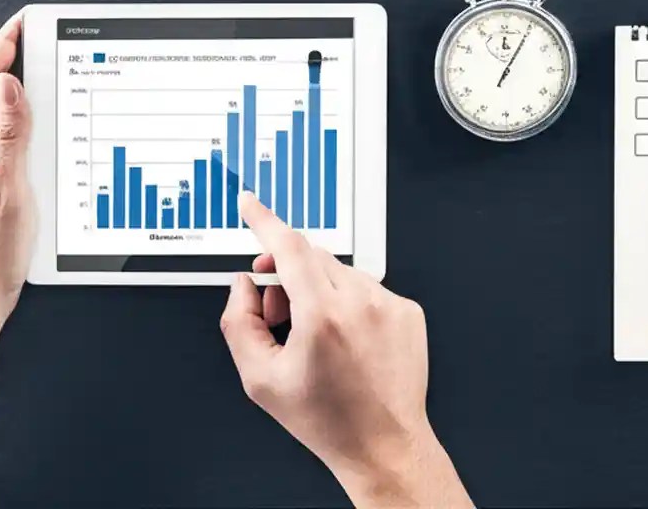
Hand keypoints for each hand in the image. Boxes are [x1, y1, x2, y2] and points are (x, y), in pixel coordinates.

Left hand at [0, 10, 33, 324]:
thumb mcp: (6, 191)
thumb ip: (8, 136)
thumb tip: (8, 85)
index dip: (2, 45)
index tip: (25, 22)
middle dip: (15, 60)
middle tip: (45, 39)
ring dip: (20, 91)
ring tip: (48, 74)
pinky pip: (0, 138)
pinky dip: (22, 122)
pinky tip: (42, 127)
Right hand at [220, 192, 470, 507]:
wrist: (383, 443)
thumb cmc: (327, 419)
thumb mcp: (260, 378)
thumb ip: (238, 323)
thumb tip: (244, 287)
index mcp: (323, 316)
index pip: (288, 247)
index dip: (264, 221)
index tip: (251, 204)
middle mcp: (362, 303)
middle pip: (311, 257)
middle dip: (284, 274)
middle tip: (276, 313)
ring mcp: (390, 305)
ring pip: (339, 272)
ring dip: (318, 290)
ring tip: (314, 336)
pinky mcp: (408, 311)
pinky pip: (368, 289)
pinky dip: (349, 303)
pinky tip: (346, 341)